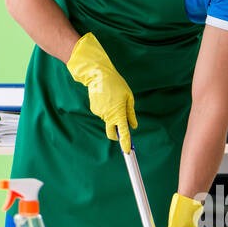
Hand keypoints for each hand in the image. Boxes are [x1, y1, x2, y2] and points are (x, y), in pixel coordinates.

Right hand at [66, 33, 136, 152]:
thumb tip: (133, 126)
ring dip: (112, 115)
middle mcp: (108, 115)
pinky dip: (106, 110)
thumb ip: (131, 113)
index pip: (123, 132)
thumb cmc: (116, 84)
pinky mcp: (94, 110)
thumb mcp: (129, 97)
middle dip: (116, 134)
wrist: (98, 75)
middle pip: (112, 132)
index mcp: (119, 113)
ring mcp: (99, 113)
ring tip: (113, 100)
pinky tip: (106, 98)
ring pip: (108, 120)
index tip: (127, 151)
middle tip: (121, 127)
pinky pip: (103, 114)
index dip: (125, 143)